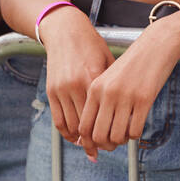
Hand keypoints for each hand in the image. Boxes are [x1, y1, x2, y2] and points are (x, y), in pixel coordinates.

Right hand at [42, 7, 115, 158]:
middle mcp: (76, 86)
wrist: (66, 31)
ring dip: (81, 140)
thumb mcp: (108, 62)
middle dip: (97, 141)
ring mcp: (62, 89)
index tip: (119, 142)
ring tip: (93, 147)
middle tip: (107, 149)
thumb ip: (114, 85)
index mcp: (95, 79)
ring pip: (72, 127)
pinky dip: (67, 133)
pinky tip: (77, 138)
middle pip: (87, 126)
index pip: (103, 115)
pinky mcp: (52, 91)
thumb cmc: (92, 46)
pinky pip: (58, 120)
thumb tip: (128, 108)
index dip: (111, 132)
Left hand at [78, 22, 179, 156]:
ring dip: (121, 141)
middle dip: (105, 146)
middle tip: (113, 143)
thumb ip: (100, 100)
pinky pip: (135, 130)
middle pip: (98, 136)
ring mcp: (126, 96)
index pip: (84, 127)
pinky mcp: (144, 99)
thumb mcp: (110, 79)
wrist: (156, 45)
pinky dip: (135, 135)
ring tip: (126, 134)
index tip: (96, 147)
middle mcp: (107, 93)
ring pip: (117, 136)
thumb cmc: (133, 64)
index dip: (89, 142)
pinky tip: (137, 127)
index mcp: (95, 88)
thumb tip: (96, 132)